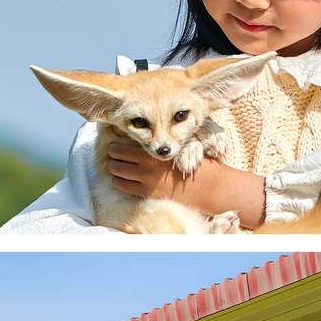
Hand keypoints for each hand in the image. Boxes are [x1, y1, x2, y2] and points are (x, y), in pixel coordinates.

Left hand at [106, 139, 267, 227]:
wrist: (207, 185)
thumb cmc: (196, 160)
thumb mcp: (181, 142)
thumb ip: (162, 138)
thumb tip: (142, 128)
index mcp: (155, 149)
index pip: (123, 141)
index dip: (116, 139)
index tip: (116, 137)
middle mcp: (146, 165)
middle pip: (114, 156)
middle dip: (113, 153)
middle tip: (115, 151)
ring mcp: (145, 180)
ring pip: (115, 171)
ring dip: (114, 167)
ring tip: (117, 164)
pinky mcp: (146, 193)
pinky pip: (121, 186)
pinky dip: (119, 181)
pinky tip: (123, 178)